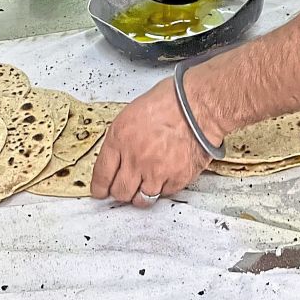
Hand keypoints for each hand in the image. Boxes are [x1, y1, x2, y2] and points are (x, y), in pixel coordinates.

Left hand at [90, 78, 213, 204]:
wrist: (200, 104)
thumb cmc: (173, 100)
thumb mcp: (134, 111)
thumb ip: (123, 136)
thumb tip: (118, 153)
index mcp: (120, 138)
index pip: (101, 174)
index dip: (99, 187)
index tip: (100, 190)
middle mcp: (135, 158)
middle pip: (119, 191)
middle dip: (120, 191)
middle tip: (123, 188)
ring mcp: (155, 171)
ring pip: (140, 199)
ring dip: (140, 195)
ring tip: (143, 187)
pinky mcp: (176, 179)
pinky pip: (164, 194)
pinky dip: (163, 188)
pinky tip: (165, 176)